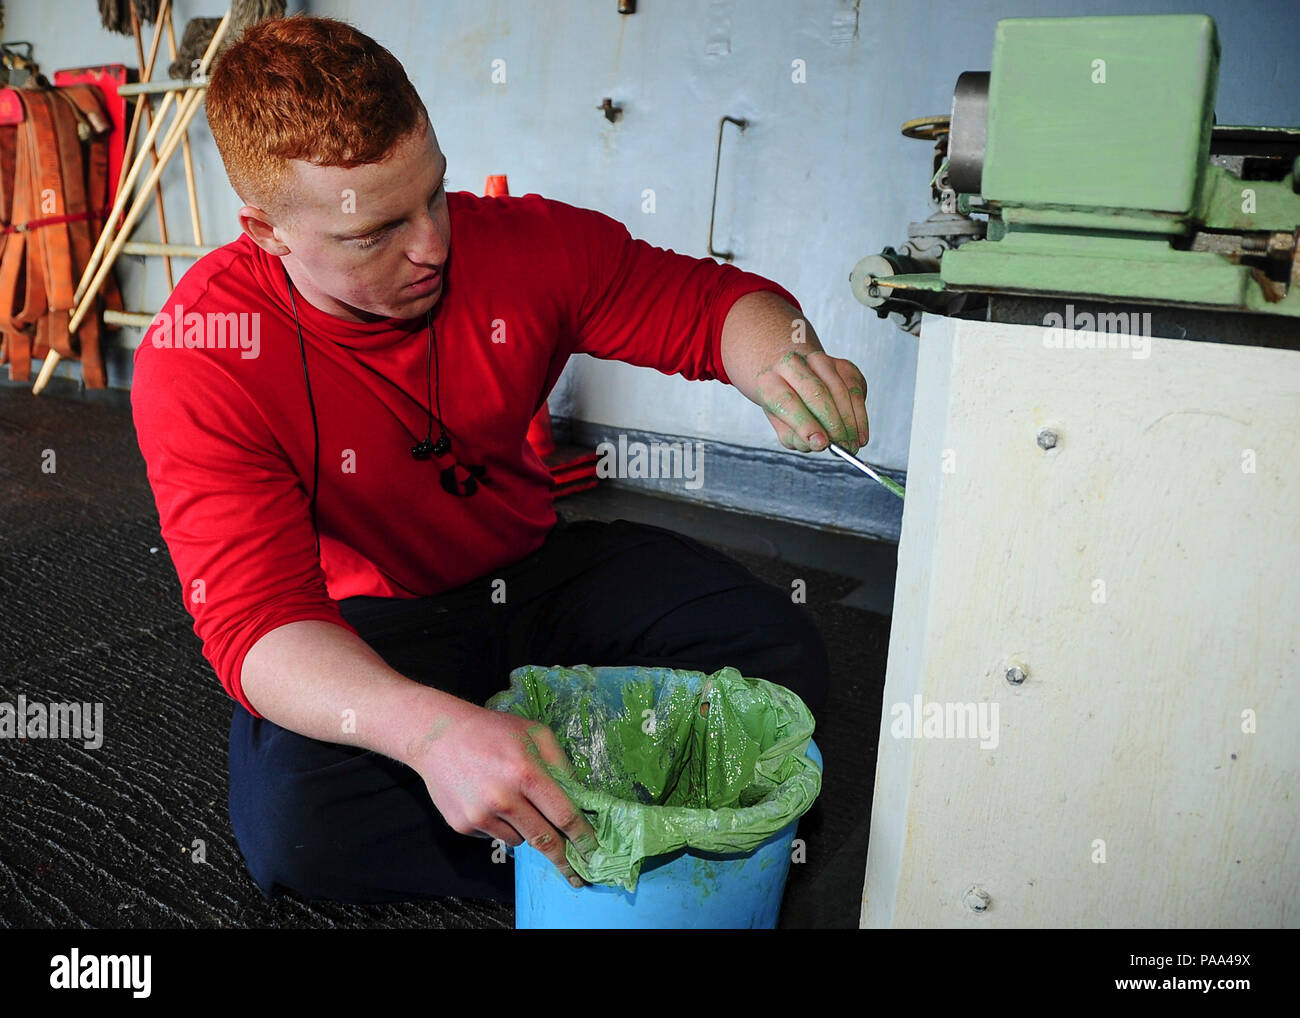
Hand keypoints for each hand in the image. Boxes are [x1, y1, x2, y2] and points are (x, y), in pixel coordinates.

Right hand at [407, 701, 597, 886]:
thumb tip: (579, 799)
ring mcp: (480, 815)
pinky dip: (500, 825)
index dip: (582, 837)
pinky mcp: (463, 825)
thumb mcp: (535, 733)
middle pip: (544, 839)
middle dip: (564, 858)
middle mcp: (503, 798)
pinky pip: (495, 836)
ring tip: (512, 800)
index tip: (594, 852)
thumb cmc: (492, 730)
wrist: (438, 735)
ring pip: (520, 840)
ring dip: (526, 829)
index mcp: (526, 773)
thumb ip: (560, 765)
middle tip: (577, 872)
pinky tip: (489, 800)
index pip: (563, 815)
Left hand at [757, 348, 868, 452]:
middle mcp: (792, 364)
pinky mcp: (842, 364)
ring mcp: (819, 360)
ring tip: (852, 445)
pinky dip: (860, 414)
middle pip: (817, 393)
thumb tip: (819, 443)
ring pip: (840, 390)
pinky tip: (860, 434)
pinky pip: (856, 389)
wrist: (787, 372)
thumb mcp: (779, 423)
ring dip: (850, 422)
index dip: (805, 424)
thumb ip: (795, 436)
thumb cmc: (782, 404)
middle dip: (833, 424)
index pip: (787, 402)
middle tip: (843, 447)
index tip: (821, 444)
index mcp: (769, 381)